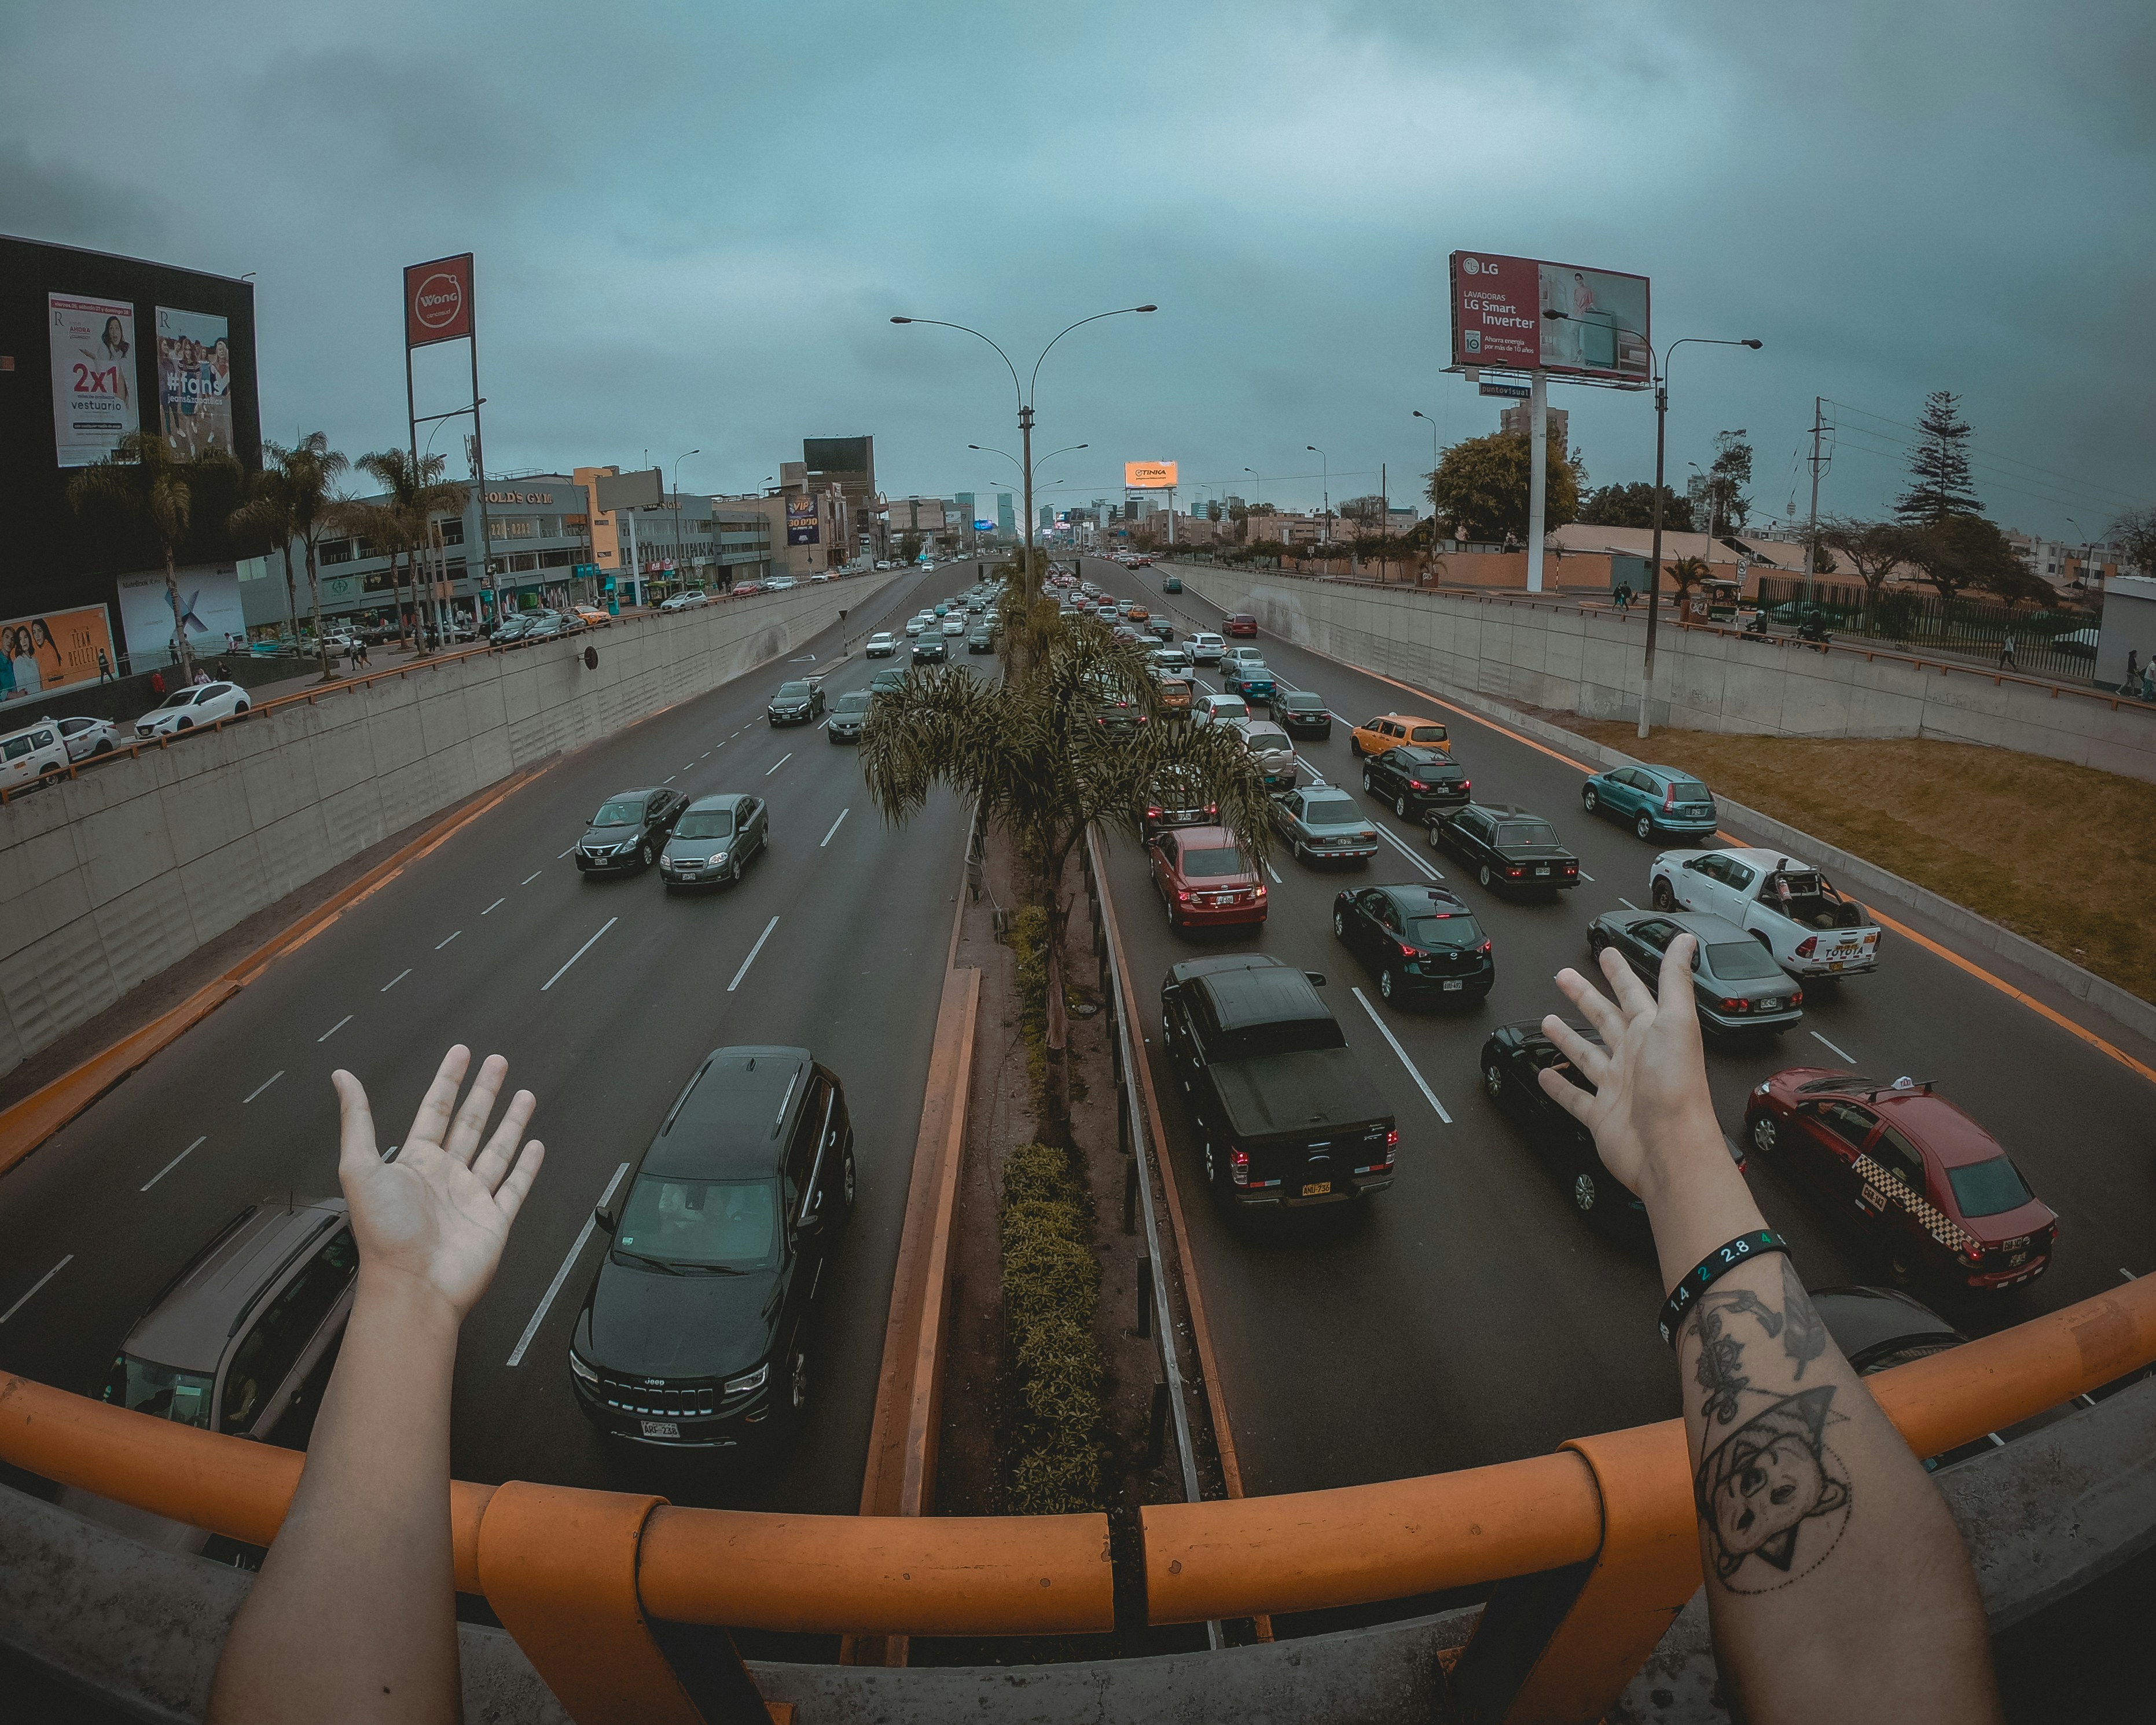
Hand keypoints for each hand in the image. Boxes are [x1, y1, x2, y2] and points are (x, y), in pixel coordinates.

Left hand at [332, 1046, 543, 1320]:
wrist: (414, 1286)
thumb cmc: (385, 1232)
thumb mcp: (360, 1169)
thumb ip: (357, 1121)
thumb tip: (340, 1077)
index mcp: (415, 1163)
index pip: (435, 1110)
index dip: (448, 1080)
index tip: (461, 1053)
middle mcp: (445, 1175)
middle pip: (470, 1124)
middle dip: (484, 1092)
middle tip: (498, 1061)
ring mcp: (473, 1197)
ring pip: (496, 1150)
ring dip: (511, 1122)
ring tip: (525, 1094)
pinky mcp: (496, 1219)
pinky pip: (515, 1187)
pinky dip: (527, 1167)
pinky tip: (535, 1146)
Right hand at [1535, 935, 1724, 1203]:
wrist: (1669, 1149)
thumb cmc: (1677, 1089)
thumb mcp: (1678, 1022)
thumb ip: (1676, 980)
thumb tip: (1686, 941)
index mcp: (1653, 1033)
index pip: (1633, 994)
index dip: (1619, 972)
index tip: (1607, 953)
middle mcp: (1635, 1057)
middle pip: (1605, 1019)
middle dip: (1585, 996)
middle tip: (1565, 977)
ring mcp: (1617, 1087)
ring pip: (1587, 1054)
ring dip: (1568, 1037)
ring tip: (1548, 1020)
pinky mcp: (1601, 1116)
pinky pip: (1575, 1097)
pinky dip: (1559, 1087)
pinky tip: (1546, 1075)